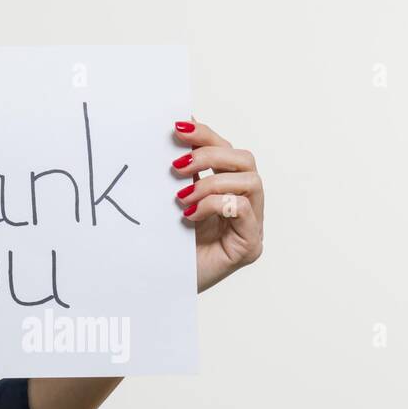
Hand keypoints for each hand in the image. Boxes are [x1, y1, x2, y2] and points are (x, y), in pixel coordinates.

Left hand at [170, 117, 264, 292]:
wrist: (157, 284)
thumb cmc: (163, 244)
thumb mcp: (167, 197)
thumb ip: (179, 169)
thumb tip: (176, 124)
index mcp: (224, 188)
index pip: (226, 150)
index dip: (205, 135)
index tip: (177, 128)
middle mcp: (243, 204)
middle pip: (245, 159)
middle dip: (210, 154)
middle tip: (176, 166)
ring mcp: (250, 226)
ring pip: (251, 181)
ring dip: (212, 183)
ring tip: (181, 197)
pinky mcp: (249, 245)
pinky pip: (244, 210)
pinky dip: (216, 204)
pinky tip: (190, 215)